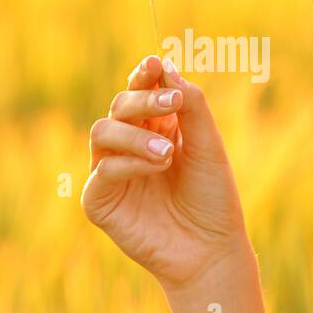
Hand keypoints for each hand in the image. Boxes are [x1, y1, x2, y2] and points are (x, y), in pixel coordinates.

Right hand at [81, 55, 251, 291]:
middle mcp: (129, 146)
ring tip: (169, 151)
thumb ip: (190, 106)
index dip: (144, 75)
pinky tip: (158, 166)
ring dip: (135, 133)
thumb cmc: (213, 198)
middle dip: (143, 98)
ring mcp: (111, 173)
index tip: (156, 63)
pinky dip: (130, 163)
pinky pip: (103, 171)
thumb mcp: (208, 145)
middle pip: (118, 106)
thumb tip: (165, 65)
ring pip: (102, 132)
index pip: (140, 91)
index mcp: (155, 128)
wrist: (212, 250)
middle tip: (173, 101)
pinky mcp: (100, 202)